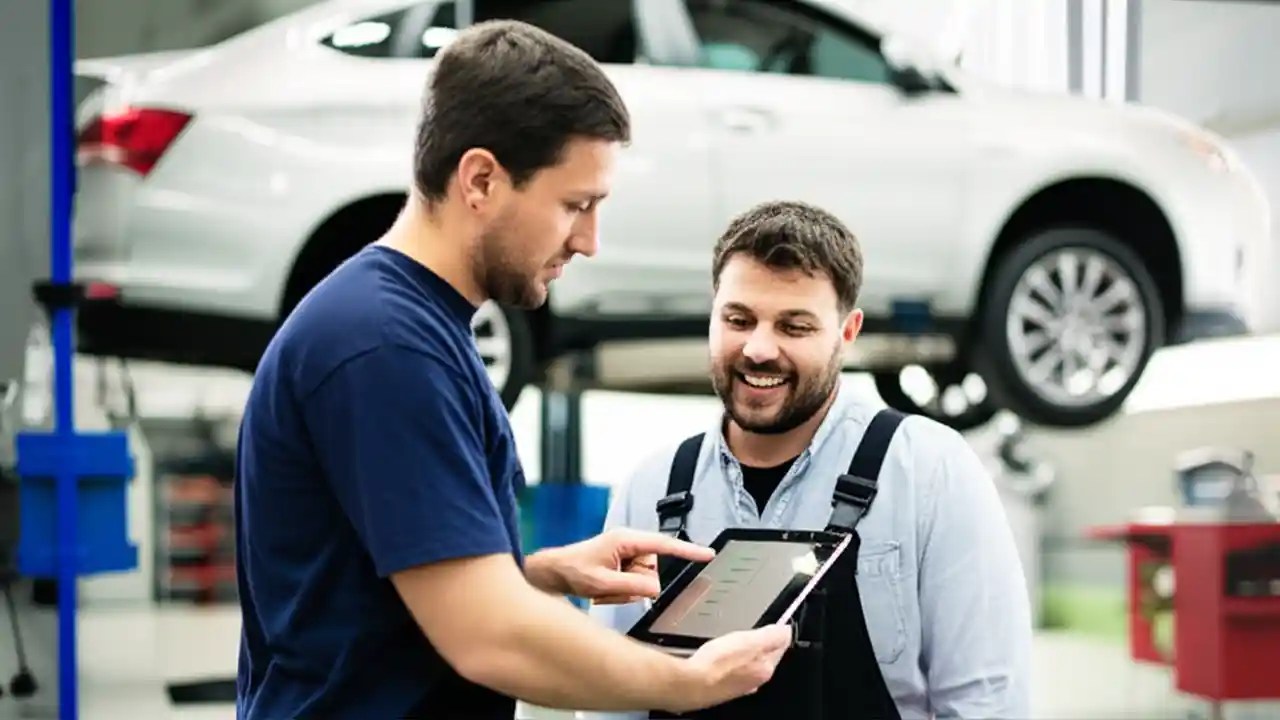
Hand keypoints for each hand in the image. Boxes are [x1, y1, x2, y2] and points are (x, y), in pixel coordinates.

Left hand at [532, 528, 713, 602]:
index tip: (708, 554)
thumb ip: (632, 586)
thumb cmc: (573, 570)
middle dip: (634, 585)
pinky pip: (636, 584)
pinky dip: (621, 591)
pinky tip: (604, 588)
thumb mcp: (602, 583)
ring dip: (625, 591)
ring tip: (603, 587)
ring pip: (644, 581)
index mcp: (626, 540)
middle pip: (652, 572)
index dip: (688, 551)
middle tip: (608, 587)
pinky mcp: (625, 564)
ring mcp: (628, 554)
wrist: (555, 573)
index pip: (665, 545)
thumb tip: (656, 589)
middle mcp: (630, 544)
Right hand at [664, 623, 792, 712]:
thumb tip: (787, 630)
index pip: (780, 647)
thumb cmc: (717, 665)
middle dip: (760, 644)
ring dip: (743, 654)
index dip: (778, 632)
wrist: (691, 684)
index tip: (776, 624)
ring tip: (735, 643)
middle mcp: (754, 681)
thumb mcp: (750, 641)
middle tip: (752, 632)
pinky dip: (728, 663)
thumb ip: (772, 635)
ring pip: (747, 665)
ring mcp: (737, 686)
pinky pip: (730, 671)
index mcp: (765, 669)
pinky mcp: (721, 687)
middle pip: (763, 658)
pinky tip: (720, 658)